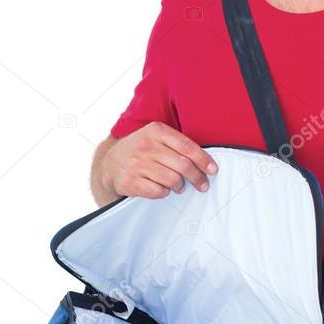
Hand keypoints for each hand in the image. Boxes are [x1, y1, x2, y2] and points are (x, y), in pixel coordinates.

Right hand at [102, 122, 218, 199]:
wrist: (109, 163)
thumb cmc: (140, 151)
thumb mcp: (155, 138)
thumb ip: (177, 144)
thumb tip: (206, 162)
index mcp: (156, 131)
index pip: (187, 146)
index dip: (203, 160)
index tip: (213, 170)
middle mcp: (146, 146)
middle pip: (183, 165)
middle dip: (197, 178)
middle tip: (202, 185)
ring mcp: (136, 164)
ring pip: (173, 180)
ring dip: (179, 186)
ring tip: (179, 186)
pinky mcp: (130, 181)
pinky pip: (158, 192)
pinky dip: (164, 192)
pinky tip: (162, 189)